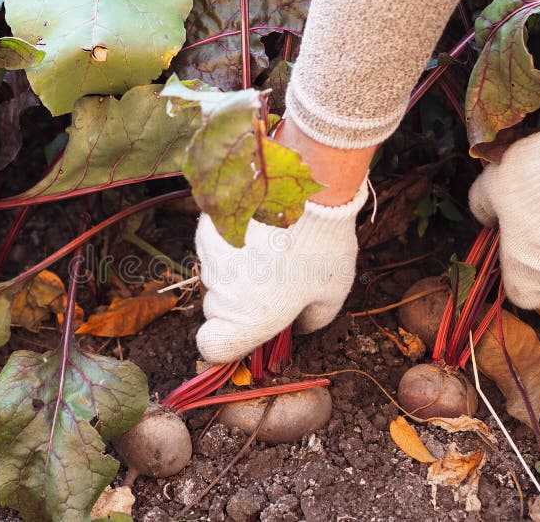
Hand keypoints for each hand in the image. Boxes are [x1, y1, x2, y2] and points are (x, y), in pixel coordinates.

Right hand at [195, 181, 368, 363]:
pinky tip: (258, 228)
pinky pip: (214, 246)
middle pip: (218, 309)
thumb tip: (298, 326)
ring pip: (216, 276)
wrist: (308, 190)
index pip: (213, 348)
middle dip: (240, 302)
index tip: (248, 330)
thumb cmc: (324, 247)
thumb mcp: (332, 295)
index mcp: (250, 321)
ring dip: (235, 270)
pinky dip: (230, 243)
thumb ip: (311, 321)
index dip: (227, 343)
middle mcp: (224, 294)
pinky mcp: (207, 229)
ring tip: (270, 248)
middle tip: (273, 282)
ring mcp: (211, 260)